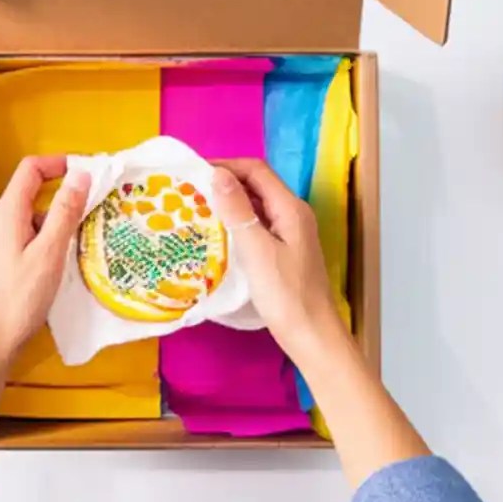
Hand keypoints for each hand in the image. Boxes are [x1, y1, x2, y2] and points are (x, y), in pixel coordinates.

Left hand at [0, 156, 91, 370]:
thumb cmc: (17, 299)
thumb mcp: (48, 253)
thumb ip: (65, 213)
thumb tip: (79, 176)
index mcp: (7, 213)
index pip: (31, 169)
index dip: (59, 163)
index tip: (88, 171)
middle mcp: (0, 222)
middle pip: (34, 193)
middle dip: (66, 195)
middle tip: (97, 207)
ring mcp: (0, 243)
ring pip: (35, 219)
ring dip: (61, 223)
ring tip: (89, 238)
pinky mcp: (4, 262)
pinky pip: (31, 239)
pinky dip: (52, 242)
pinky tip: (69, 261)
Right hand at [210, 160, 350, 363]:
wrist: (312, 336)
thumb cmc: (286, 296)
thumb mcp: (257, 252)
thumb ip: (238, 212)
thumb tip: (218, 174)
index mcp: (290, 209)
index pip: (256, 170)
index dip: (226, 165)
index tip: (194, 171)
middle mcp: (293, 215)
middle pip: (257, 185)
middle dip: (225, 182)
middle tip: (190, 190)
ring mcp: (290, 234)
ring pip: (256, 206)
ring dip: (229, 203)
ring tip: (196, 209)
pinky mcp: (284, 252)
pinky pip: (257, 226)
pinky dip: (236, 224)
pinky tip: (216, 235)